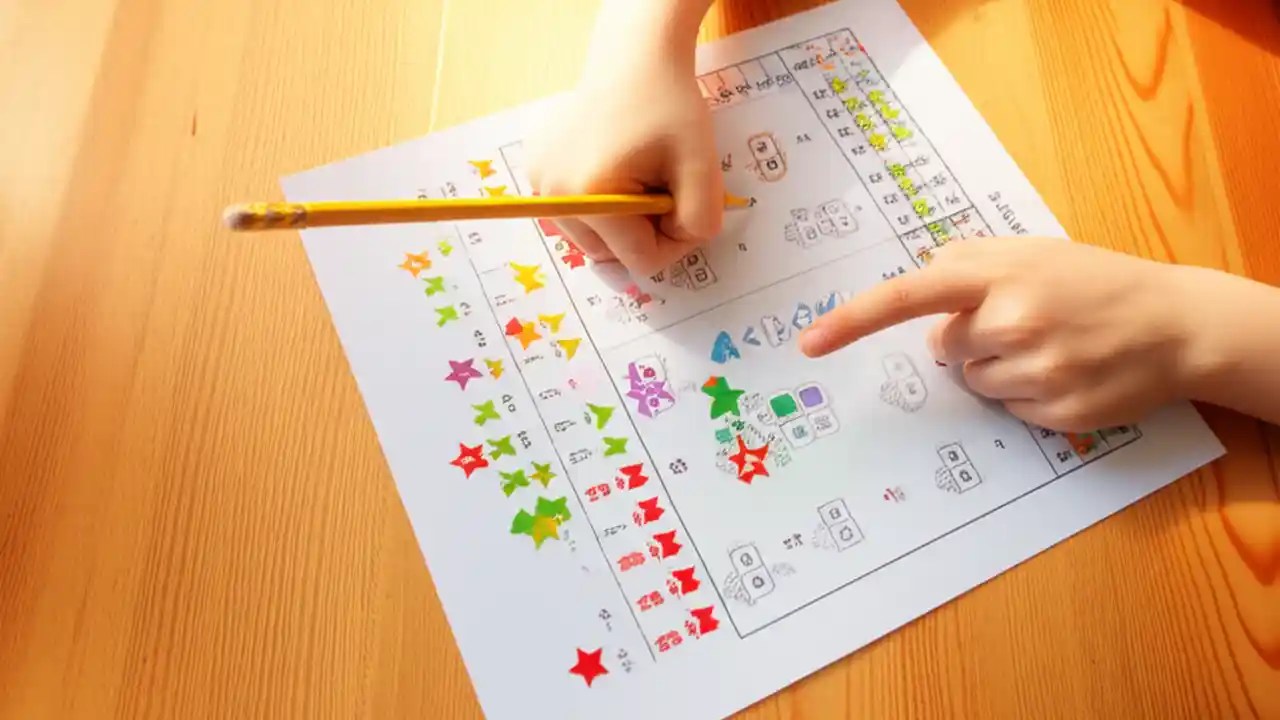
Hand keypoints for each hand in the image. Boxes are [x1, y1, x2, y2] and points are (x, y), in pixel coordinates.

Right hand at [526, 0, 721, 275]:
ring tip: (636, 175)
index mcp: (592, 198)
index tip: (687, 203)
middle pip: (611, 254)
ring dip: (620, 221)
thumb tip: (681, 244)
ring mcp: (538, 182)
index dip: (675, 240)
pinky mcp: (534, 168)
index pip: (642, 259)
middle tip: (661, 186)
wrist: (634, 57)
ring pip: (590, 237)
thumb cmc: (669, 105)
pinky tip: (611, 164)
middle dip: (644, 231)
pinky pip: (572, 212)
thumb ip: (701, 220)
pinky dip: (598, 203)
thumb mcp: (702, 165)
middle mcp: (553, 196)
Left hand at [799, 237, 1203, 431]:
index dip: (854, 320)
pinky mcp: (1058, 412)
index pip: (910, 295)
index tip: (809, 342)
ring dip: (998, 369)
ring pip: (974, 384)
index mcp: (1000, 275)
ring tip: (1051, 345)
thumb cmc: (1094, 281)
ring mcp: (1038, 371)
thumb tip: (921, 277)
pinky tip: (1066, 372)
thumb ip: (967, 259)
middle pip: (944, 349)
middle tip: (1023, 322)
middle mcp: (1014, 322)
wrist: (1178, 323)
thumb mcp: (1031, 251)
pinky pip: (1009, 410)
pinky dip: (1028, 396)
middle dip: (969, 338)